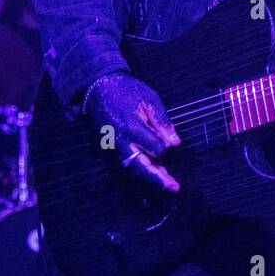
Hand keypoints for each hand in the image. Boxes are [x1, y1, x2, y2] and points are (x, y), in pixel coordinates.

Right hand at [85, 72, 180, 191]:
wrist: (99, 88)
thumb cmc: (127, 91)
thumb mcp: (150, 99)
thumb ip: (162, 121)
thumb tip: (175, 143)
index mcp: (133, 128)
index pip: (156, 148)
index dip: (167, 147)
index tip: (172, 141)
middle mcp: (122, 142)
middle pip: (141, 167)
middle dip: (158, 178)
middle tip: (174, 187)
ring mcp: (113, 147)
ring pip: (132, 169)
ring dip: (149, 177)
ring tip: (166, 182)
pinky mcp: (109, 148)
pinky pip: (125, 163)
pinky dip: (139, 170)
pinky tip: (152, 171)